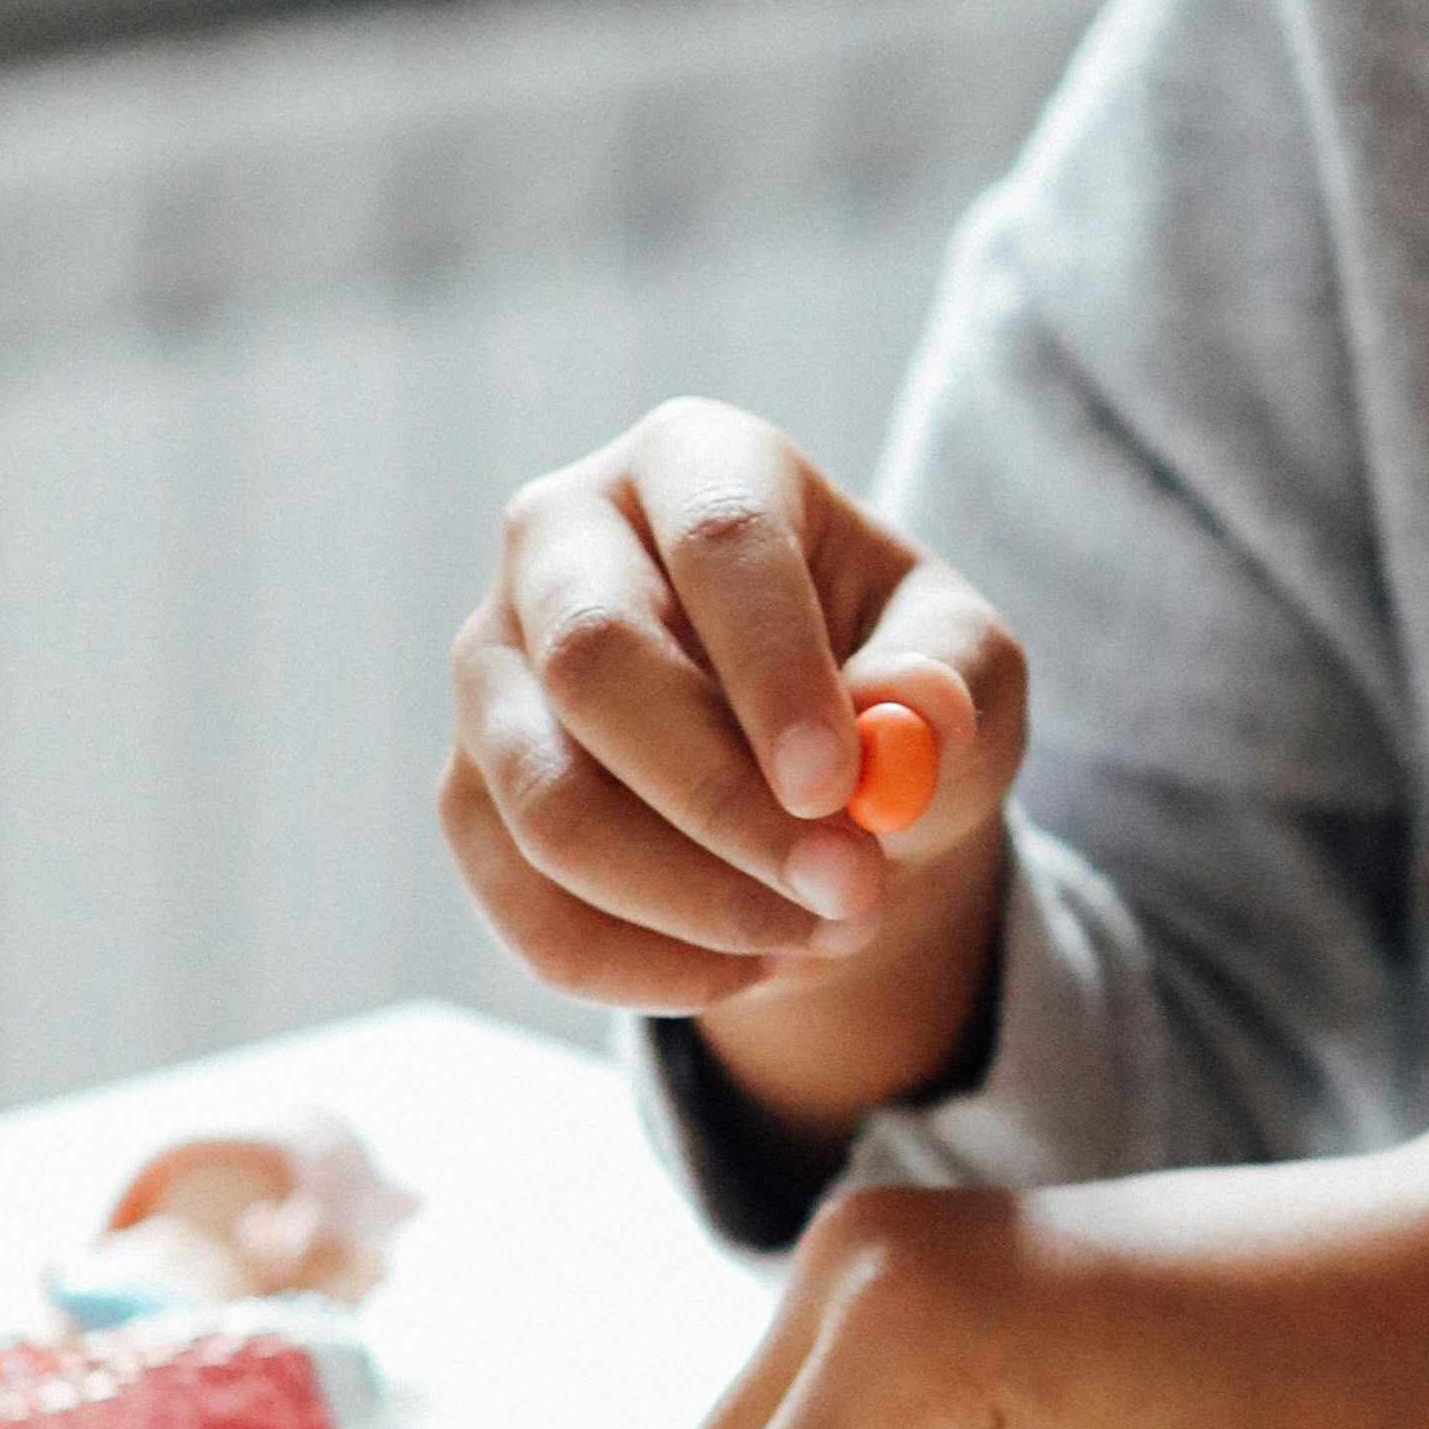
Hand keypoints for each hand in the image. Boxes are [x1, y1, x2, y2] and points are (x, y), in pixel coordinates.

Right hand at [444, 401, 1018, 1097]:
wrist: (813, 780)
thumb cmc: (892, 684)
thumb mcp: (964, 667)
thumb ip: (952, 682)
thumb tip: (913, 719)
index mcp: (694, 460)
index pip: (717, 542)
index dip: (772, 668)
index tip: (839, 789)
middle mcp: (559, 541)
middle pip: (595, 664)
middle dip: (724, 803)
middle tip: (849, 892)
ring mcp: (489, 669)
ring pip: (549, 805)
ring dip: (696, 901)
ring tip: (827, 930)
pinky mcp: (465, 793)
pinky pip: (529, 908)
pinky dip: (649, 966)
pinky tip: (749, 967)